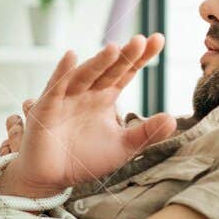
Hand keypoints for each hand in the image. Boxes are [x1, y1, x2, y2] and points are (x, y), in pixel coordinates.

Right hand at [0, 34, 176, 196]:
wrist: (52, 179)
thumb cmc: (85, 159)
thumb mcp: (123, 147)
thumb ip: (146, 133)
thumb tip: (172, 119)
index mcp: (105, 97)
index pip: (125, 72)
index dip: (140, 57)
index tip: (158, 39)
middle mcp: (86, 92)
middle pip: (108, 69)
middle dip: (123, 56)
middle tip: (139, 41)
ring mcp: (66, 98)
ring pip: (84, 75)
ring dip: (98, 62)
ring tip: (114, 49)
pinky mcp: (46, 108)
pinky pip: (55, 87)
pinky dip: (62, 72)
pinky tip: (71, 57)